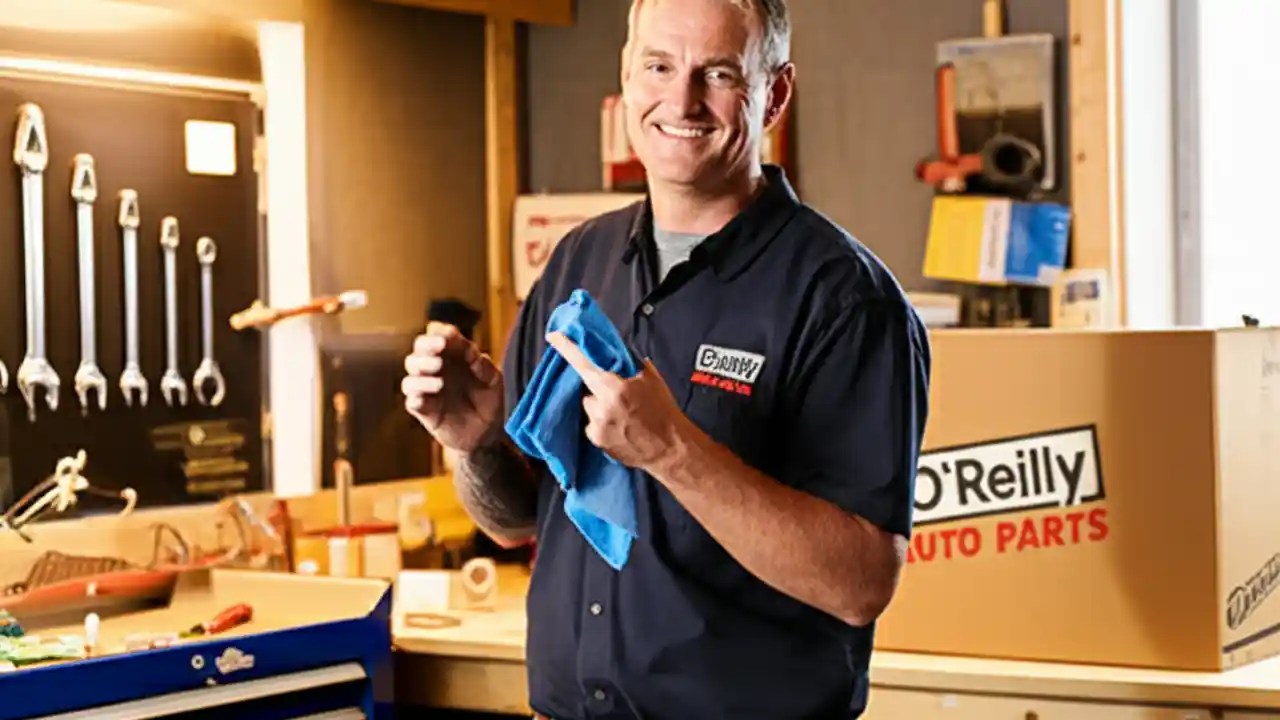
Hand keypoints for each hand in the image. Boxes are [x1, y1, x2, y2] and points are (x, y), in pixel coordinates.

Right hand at [403, 322, 504, 452]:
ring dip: (422, 368)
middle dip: (427, 345)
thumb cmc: (489, 402)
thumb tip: (472, 352)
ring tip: (439, 372)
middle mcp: (436, 369)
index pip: (439, 336)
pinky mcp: (424, 410)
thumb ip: (484, 366)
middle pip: (419, 349)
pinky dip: (416, 395)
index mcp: (453, 356)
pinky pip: (411, 400)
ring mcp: (428, 389)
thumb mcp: (494, 382)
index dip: (441, 332)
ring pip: (411, 372)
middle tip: (441, 346)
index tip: (450, 334)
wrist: (487, 434)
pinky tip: (426, 396)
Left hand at [546, 331, 690, 473]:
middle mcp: (602, 406)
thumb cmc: (663, 411)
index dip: (567, 348)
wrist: (670, 448)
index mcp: (615, 387)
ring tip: (622, 416)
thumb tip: (619, 355)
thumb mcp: (652, 380)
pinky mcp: (597, 440)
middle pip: (589, 389)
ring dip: (600, 408)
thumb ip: (631, 365)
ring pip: (590, 407)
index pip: (585, 364)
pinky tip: (619, 428)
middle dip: (600, 390)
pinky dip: (601, 424)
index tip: (553, 336)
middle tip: (619, 396)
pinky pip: (592, 425)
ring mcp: (597, 425)